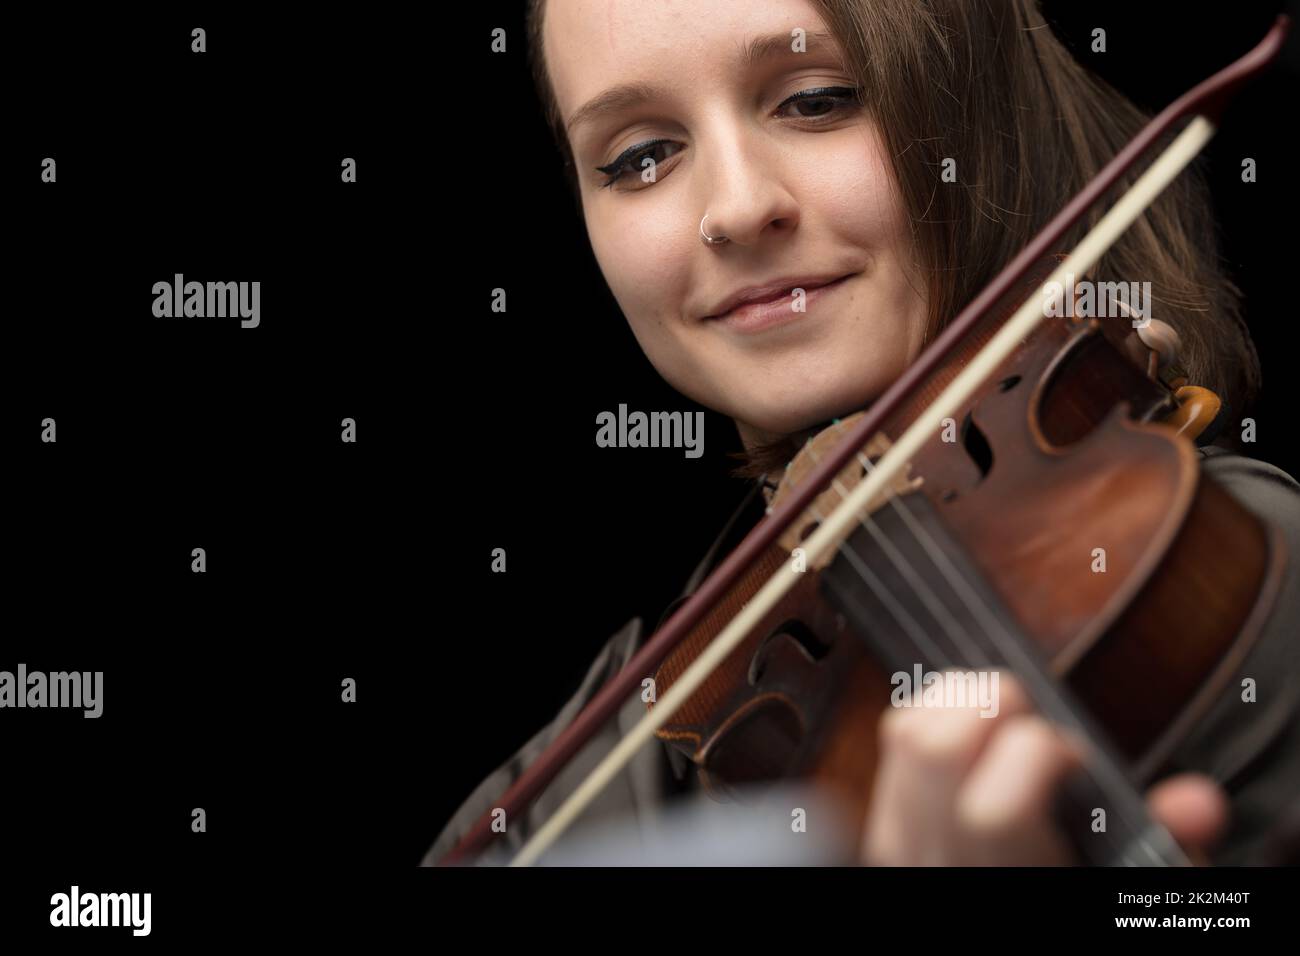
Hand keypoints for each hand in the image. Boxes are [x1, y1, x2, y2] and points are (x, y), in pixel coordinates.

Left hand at [860, 673, 1227, 864]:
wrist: (1005, 893)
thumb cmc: (1077, 876)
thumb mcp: (1131, 878)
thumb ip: (1163, 842)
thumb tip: (1198, 802)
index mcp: (1014, 876)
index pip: (994, 811)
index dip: (1040, 755)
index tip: (1074, 754)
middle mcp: (945, 863)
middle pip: (935, 755)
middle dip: (992, 706)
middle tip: (1032, 717)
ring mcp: (904, 841)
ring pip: (907, 736)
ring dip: (960, 702)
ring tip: (1008, 715)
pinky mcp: (889, 821)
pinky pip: (894, 740)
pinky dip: (933, 713)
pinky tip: (974, 724)